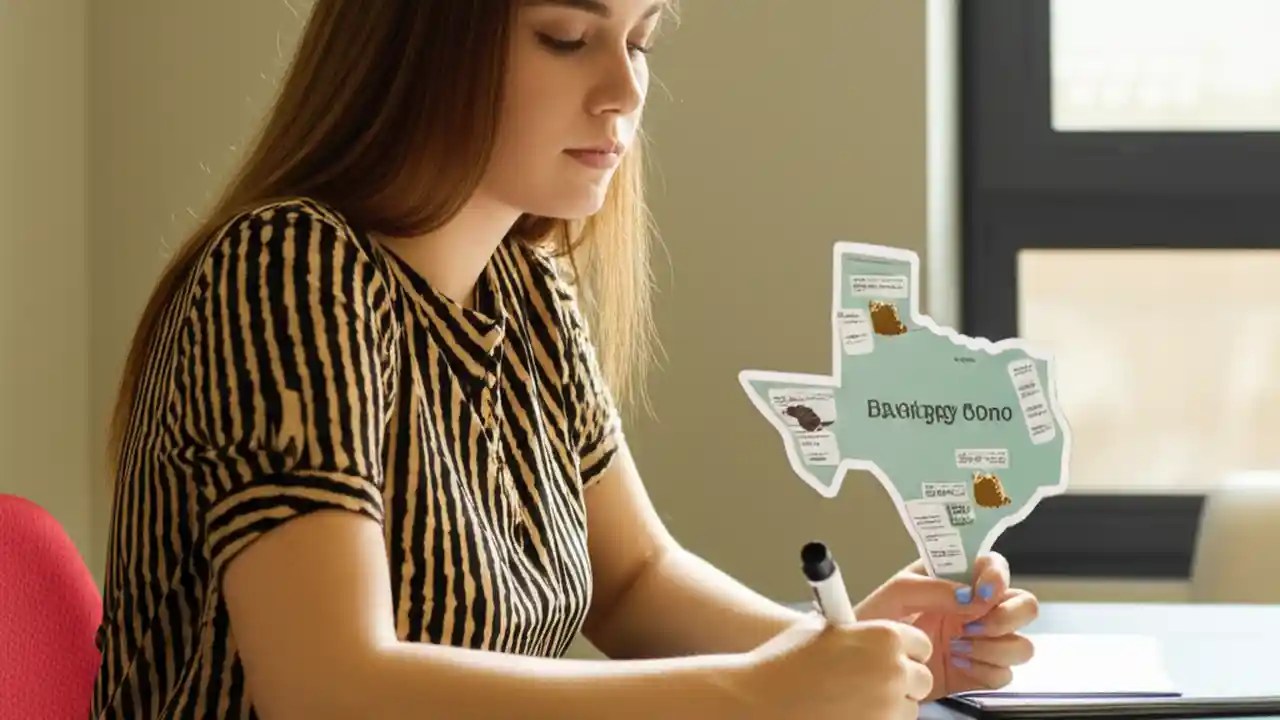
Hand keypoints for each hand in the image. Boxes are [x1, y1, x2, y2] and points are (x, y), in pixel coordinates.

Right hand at [733, 614, 932, 719]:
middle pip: (922, 679)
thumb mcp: (822, 629)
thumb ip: (857, 631)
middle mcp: (893, 671)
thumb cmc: (784, 664)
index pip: (921, 644)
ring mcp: (888, 708)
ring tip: (852, 701)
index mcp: (884, 637)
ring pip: (909, 709)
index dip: (903, 651)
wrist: (758, 701)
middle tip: (869, 682)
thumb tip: (873, 631)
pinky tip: (846, 713)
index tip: (887, 656)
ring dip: (890, 707)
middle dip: (902, 681)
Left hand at [854, 552, 1038, 700]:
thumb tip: (970, 595)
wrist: (865, 661)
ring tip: (958, 648)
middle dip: (1007, 617)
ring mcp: (980, 641)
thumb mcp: (896, 592)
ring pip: (1022, 644)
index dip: (998, 577)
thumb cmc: (875, 619)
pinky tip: (956, 665)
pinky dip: (984, 672)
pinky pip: (1004, 675)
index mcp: (958, 580)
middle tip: (973, 625)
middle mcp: (976, 609)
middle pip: (1025, 606)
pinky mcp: (978, 672)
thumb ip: (934, 587)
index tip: (983, 592)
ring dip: (995, 648)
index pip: (996, 568)